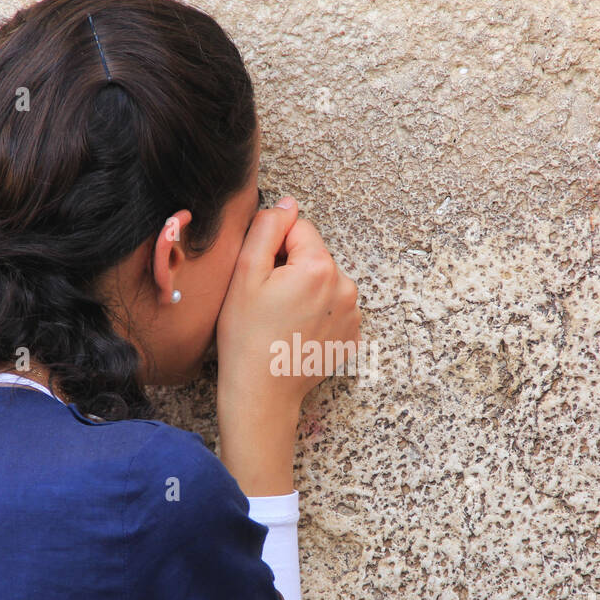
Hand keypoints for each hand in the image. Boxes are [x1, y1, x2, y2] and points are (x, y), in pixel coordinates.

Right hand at [216, 197, 360, 494]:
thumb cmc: (247, 337)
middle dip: (291, 270)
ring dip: (304, 292)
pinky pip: (332, 309)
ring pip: (324, 283)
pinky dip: (315, 314)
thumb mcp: (245, 273)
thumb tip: (287, 204)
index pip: (299, 229)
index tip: (261, 277)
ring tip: (281, 320)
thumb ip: (268, 228)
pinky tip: (294, 333)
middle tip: (267, 302)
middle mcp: (346, 288)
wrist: (262, 394)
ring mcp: (353, 315)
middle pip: (314, 257)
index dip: (274, 248)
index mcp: (321, 267)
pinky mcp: (352, 336)